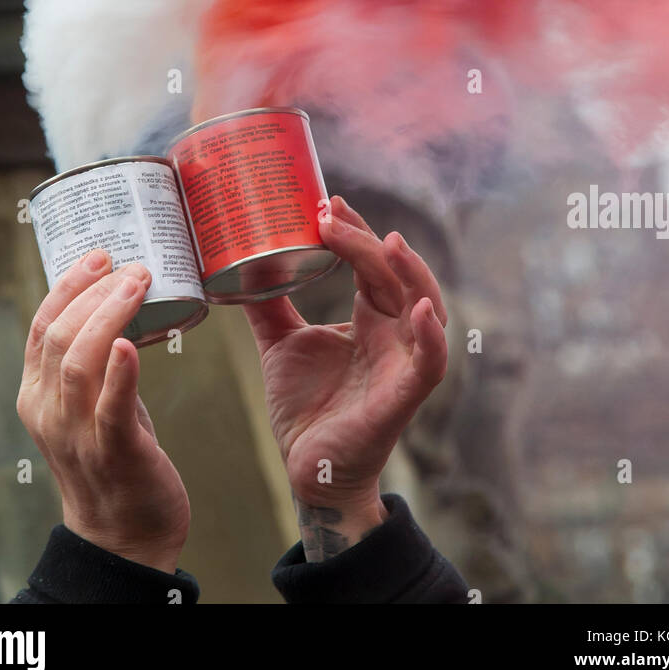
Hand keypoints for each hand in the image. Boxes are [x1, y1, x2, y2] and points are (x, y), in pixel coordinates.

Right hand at [17, 249, 189, 572]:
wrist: (125, 532)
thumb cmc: (115, 455)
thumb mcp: (90, 401)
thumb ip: (97, 360)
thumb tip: (123, 300)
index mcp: (37, 395)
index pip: (40, 328)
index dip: (66, 286)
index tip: (98, 255)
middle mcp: (49, 412)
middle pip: (58, 337)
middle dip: (93, 293)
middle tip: (130, 265)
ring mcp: (77, 434)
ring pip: (78, 364)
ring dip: (108, 317)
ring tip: (136, 285)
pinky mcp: (115, 452)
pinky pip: (112, 408)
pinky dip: (120, 373)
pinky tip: (133, 343)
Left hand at [243, 195, 447, 558]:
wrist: (306, 467)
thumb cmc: (305, 406)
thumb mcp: (281, 343)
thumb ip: (268, 304)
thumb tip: (237, 262)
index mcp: (369, 318)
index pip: (371, 264)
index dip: (355, 232)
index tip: (326, 201)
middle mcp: (393, 333)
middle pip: (394, 275)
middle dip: (367, 241)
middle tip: (331, 214)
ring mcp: (403, 362)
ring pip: (425, 306)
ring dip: (410, 272)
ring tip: (387, 242)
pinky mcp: (404, 396)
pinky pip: (431, 362)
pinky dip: (431, 335)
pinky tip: (419, 309)